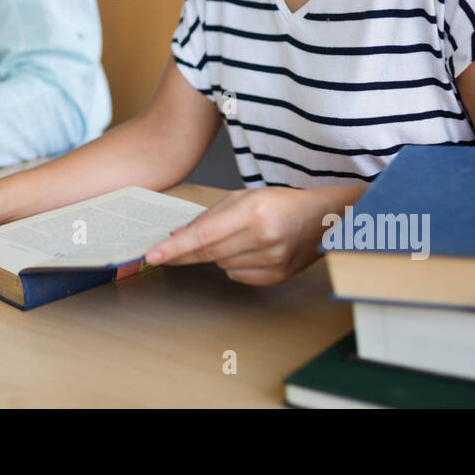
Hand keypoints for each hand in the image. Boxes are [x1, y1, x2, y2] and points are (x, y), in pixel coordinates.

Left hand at [144, 187, 331, 285]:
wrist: (322, 219)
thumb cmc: (280, 203)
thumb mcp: (244, 198)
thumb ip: (210, 216)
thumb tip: (177, 235)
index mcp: (253, 211)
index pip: (204, 235)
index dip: (175, 247)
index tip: (152, 256)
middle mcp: (263, 237)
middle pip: (208, 251)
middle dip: (185, 252)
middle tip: (166, 251)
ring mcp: (271, 260)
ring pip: (220, 264)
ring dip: (215, 253)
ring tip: (236, 237)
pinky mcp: (276, 276)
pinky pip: (236, 274)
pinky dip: (233, 263)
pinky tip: (248, 250)